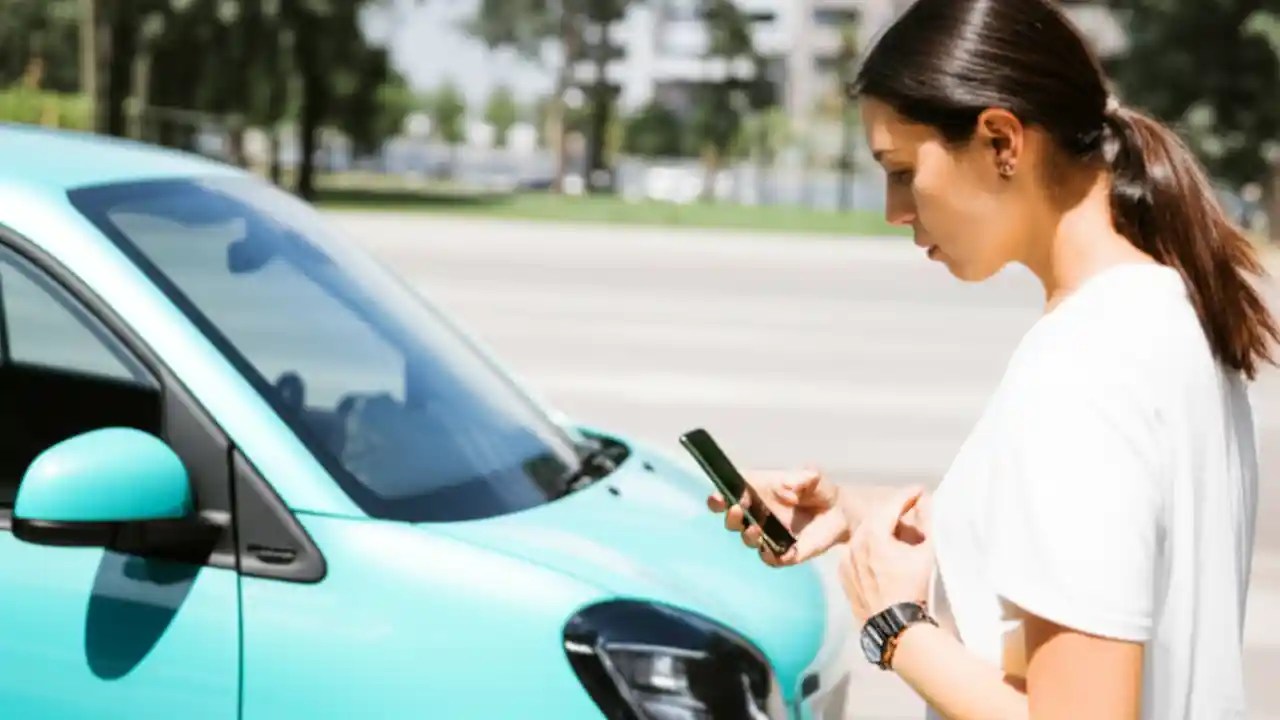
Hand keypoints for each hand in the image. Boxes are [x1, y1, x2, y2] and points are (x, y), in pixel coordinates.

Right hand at [706, 468, 849, 566]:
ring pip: (748, 539)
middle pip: (732, 519)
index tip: (719, 497)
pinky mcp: (783, 552)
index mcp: (755, 493)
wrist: (840, 512)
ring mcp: (768, 534)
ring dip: (747, 535)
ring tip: (755, 529)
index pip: (729, 495)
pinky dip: (770, 556)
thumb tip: (791, 485)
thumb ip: (804, 477)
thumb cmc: (818, 489)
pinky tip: (774, 551)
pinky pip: (771, 558)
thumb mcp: (813, 477)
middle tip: (737, 510)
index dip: (720, 497)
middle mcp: (757, 514)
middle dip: (730, 517)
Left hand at [838, 486, 934, 623]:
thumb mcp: (928, 553)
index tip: (920, 491)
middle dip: (895, 513)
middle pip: (876, 520)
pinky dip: (870, 551)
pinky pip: (857, 556)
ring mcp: (845, 562)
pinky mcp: (844, 579)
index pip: (891, 505)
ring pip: (864, 538)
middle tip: (912, 512)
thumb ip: (930, 523)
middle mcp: (853, 544)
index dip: (908, 495)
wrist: (896, 629)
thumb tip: (928, 503)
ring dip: (882, 533)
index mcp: (872, 534)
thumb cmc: (914, 590)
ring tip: (901, 538)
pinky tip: (885, 558)